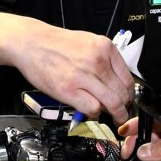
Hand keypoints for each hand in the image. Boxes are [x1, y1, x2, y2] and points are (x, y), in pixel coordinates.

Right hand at [12, 23, 135, 124]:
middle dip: (124, 107)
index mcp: (105, 48)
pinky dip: (94, 113)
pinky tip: (91, 111)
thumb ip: (105, 60)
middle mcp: (97, 61)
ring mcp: (83, 76)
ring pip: (112, 103)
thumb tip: (117, 81)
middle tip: (121, 113)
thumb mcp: (89, 42)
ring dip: (115, 114)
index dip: (130, 94)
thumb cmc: (57, 44)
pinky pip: (92, 108)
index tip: (127, 100)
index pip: (128, 78)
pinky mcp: (68, 90)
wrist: (31, 42)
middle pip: (122, 93)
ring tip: (113, 117)